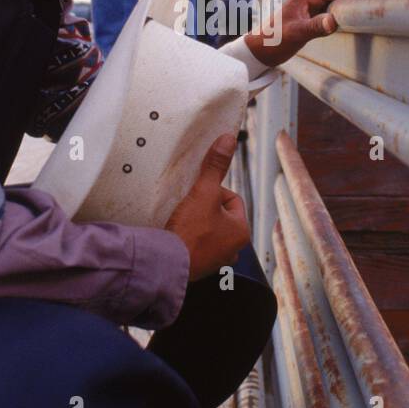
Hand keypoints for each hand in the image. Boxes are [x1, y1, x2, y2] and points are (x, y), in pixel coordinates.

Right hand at [164, 132, 249, 280]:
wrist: (166, 263)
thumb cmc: (190, 231)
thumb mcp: (204, 192)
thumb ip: (215, 166)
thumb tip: (228, 139)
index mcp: (242, 231)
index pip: (232, 199)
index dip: (213, 192)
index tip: (198, 195)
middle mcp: (234, 249)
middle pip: (219, 215)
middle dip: (204, 209)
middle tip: (188, 208)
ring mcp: (217, 261)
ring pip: (208, 231)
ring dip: (196, 225)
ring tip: (182, 221)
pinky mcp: (199, 268)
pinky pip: (196, 246)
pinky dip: (188, 239)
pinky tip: (177, 235)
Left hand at [244, 0, 363, 68]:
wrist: (259, 50)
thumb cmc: (273, 41)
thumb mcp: (296, 35)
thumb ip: (315, 27)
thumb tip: (334, 21)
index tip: (370, 2)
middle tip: (372, 11)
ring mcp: (310, 4)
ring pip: (337, 0)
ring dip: (349, 6)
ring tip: (365, 17)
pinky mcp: (311, 13)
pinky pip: (331, 9)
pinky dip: (341, 14)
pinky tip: (350, 23)